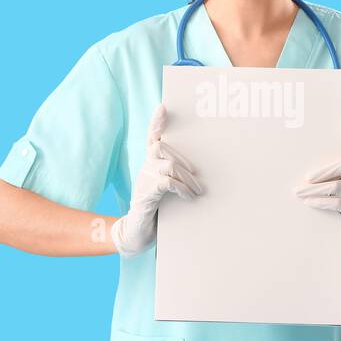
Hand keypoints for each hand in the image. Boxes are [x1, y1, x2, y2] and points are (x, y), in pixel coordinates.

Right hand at [111, 104, 203, 257]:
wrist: (138, 233)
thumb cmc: (158, 210)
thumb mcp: (168, 190)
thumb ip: (178, 178)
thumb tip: (202, 172)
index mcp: (150, 164)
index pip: (152, 138)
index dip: (156, 123)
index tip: (163, 107)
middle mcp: (144, 168)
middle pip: (162, 149)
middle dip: (184, 160)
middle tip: (198, 176)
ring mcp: (143, 181)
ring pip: (168, 165)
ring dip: (187, 178)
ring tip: (198, 191)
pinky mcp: (145, 195)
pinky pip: (166, 182)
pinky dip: (182, 188)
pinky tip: (189, 197)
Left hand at [294, 120, 340, 270]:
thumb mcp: (335, 197)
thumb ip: (325, 184)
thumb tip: (300, 175)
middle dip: (322, 171)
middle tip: (304, 178)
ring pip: (338, 186)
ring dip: (315, 189)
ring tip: (299, 192)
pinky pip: (339, 203)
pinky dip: (321, 202)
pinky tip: (309, 203)